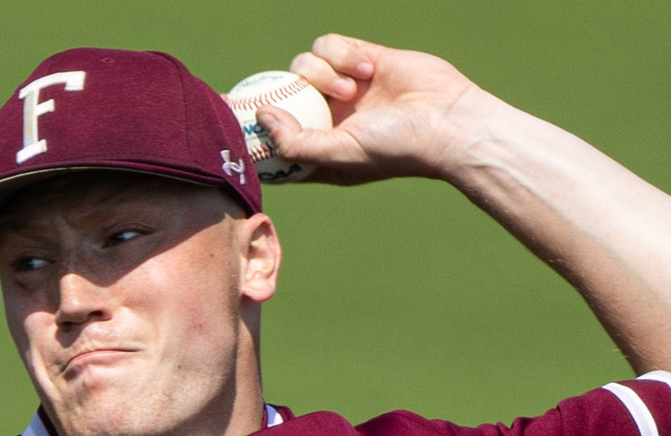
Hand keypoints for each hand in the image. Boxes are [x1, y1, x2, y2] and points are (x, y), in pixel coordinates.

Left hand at [257, 34, 486, 185]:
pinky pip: (330, 45)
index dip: (249, 130)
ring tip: (351, 87)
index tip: (225, 119)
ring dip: (322, 72)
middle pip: (281, 97)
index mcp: (321, 149)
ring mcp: (344, 86)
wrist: (446, 121)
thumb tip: (261, 117)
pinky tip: (367, 69)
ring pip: (303, 65)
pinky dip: (342, 53)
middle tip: (250, 92)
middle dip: (271, 93)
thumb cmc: (396, 148)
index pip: (275, 140)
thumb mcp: (339, 154)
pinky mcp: (360, 58)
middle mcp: (328, 117)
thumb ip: (296, 142)